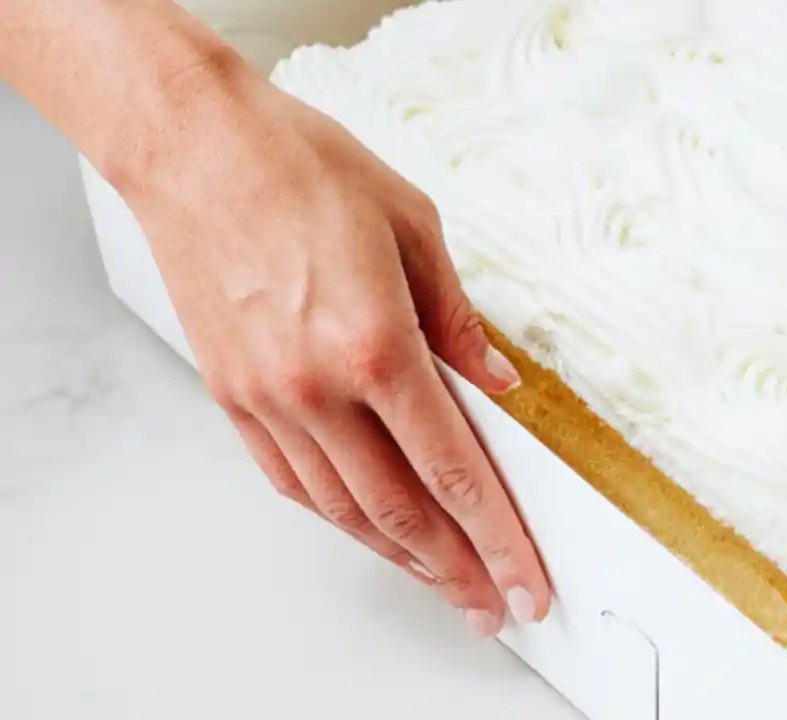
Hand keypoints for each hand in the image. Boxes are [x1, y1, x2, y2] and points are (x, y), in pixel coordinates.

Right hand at [114, 52, 549, 636]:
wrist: (196, 147)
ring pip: (345, 510)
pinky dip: (339, 516)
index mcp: (377, 347)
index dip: (499, 538)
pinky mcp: (233, 397)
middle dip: (457, 570)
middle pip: (401, 513)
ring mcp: (268, 399)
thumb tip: (496, 384)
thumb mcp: (414, 229)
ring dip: (400, 556)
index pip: (454, 472)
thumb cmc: (302, 169)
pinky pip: (293, 481)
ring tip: (443, 581)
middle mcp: (317, 389)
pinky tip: (370, 530)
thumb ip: (460, 322)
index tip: (525, 581)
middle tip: (493, 603)